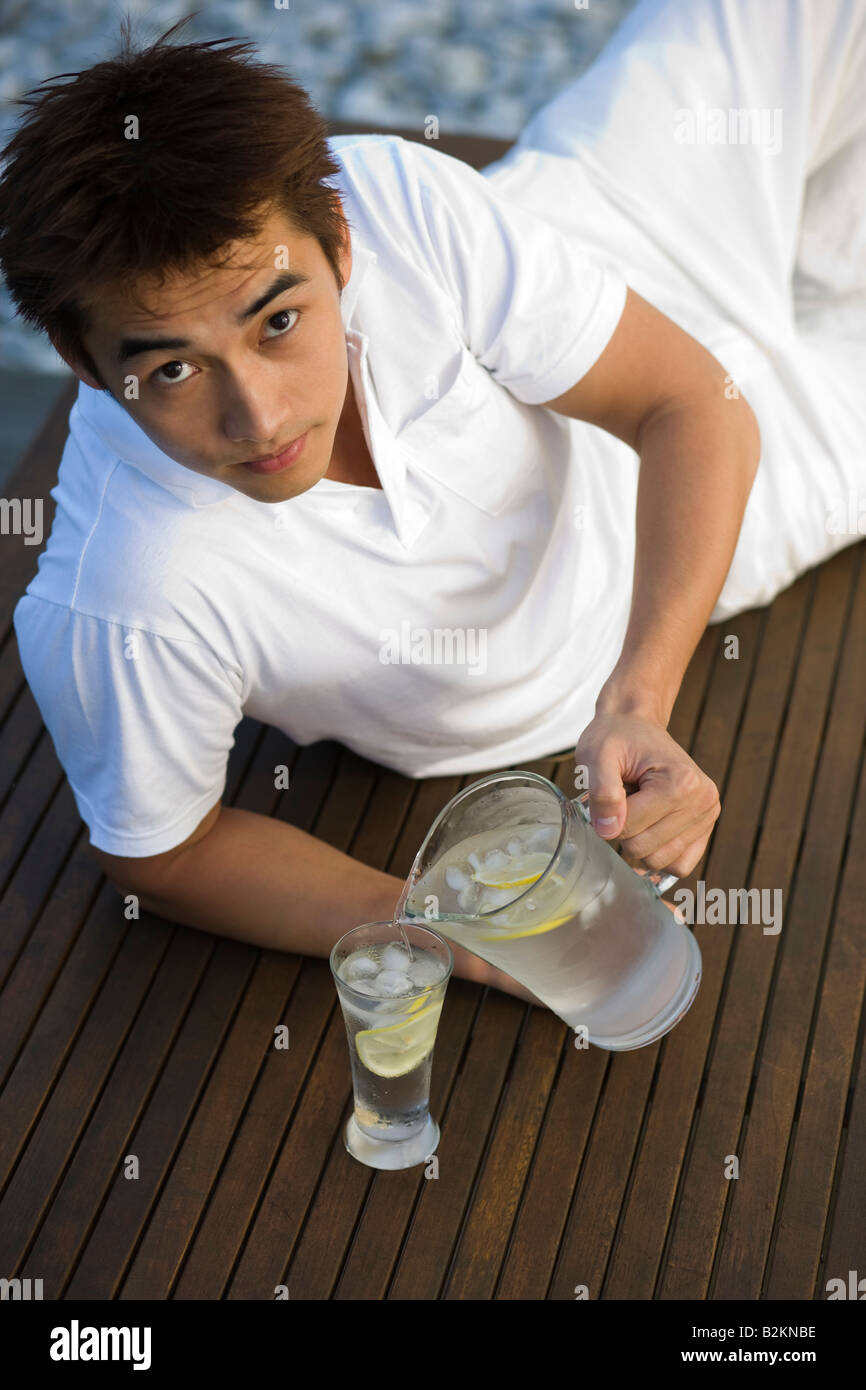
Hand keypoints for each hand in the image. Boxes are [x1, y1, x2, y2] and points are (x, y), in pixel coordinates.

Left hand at [573, 711, 720, 877]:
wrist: (636, 724)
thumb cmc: (616, 738)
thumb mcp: (597, 755)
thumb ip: (601, 793)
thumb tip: (609, 832)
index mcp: (680, 781)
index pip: (628, 828)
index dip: (607, 815)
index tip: (612, 790)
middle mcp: (702, 800)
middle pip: (644, 849)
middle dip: (623, 830)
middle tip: (625, 798)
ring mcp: (708, 815)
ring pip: (659, 862)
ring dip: (639, 841)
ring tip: (640, 808)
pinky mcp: (706, 827)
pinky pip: (679, 865)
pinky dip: (659, 853)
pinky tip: (650, 828)